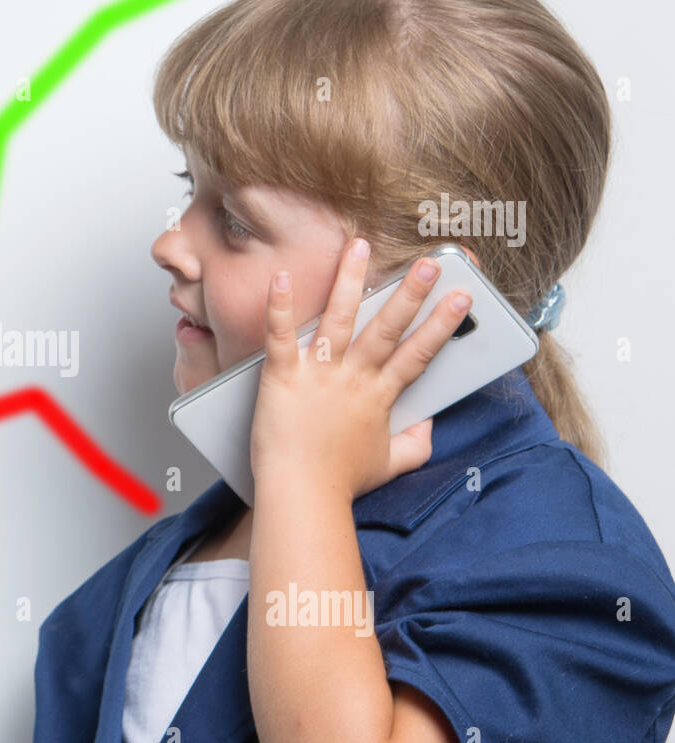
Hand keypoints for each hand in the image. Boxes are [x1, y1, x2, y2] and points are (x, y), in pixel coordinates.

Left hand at [249, 237, 473, 501]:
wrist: (301, 495)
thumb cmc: (339, 483)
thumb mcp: (389, 465)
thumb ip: (415, 444)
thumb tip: (430, 428)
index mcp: (379, 396)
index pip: (418, 353)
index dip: (442, 324)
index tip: (463, 297)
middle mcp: (353, 379)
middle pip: (387, 328)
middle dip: (410, 293)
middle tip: (429, 262)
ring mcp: (318, 375)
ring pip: (338, 318)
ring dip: (350, 281)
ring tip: (359, 246)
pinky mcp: (282, 377)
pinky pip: (280, 336)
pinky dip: (279, 307)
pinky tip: (280, 277)